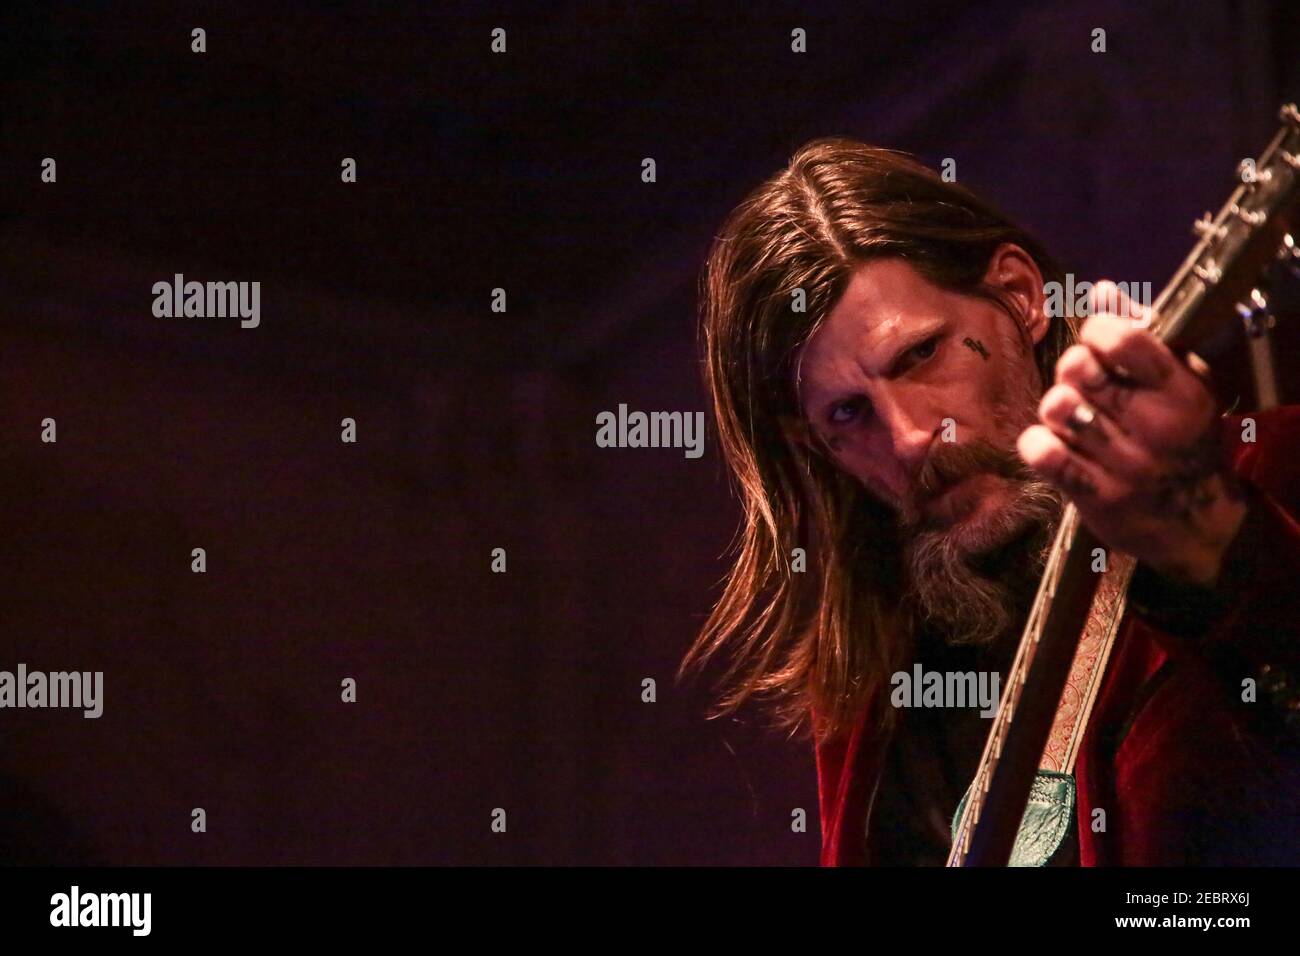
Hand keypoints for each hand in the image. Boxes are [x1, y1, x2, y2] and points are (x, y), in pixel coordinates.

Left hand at [1016, 281, 1247, 586]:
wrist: (1193, 521)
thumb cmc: (1181, 437)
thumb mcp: (1180, 382)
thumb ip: (1142, 333)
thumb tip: (1102, 290)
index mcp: (1180, 391)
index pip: (1124, 339)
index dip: (1096, 330)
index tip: (1097, 341)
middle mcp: (1154, 426)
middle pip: (1079, 368)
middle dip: (1072, 367)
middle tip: (1082, 380)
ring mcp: (1124, 463)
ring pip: (1056, 407)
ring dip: (1055, 406)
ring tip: (1072, 415)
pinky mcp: (1094, 494)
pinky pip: (1041, 452)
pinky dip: (1036, 441)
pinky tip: (1051, 442)